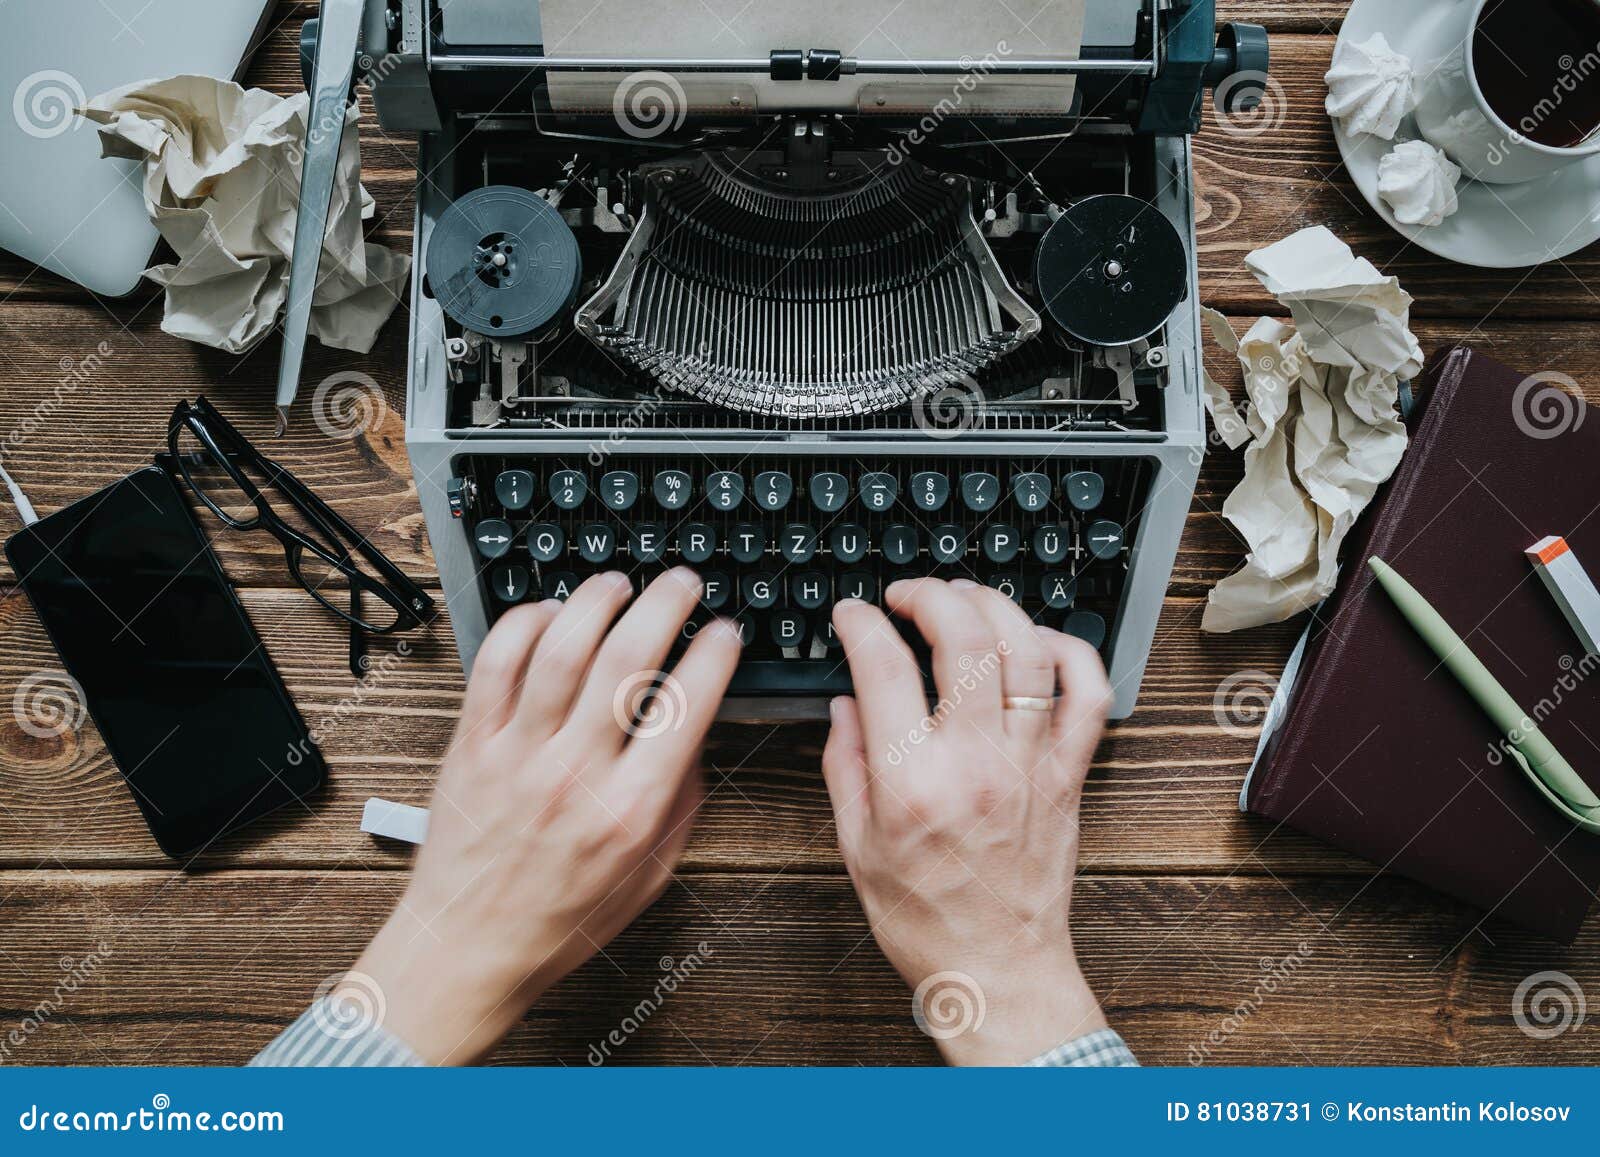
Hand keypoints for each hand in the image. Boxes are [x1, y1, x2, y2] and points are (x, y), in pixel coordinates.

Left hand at [343, 568, 739, 1063]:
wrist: (470, 948)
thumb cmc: (560, 918)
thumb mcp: (650, 874)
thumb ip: (680, 802)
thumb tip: (695, 734)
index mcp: (630, 808)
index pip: (686, 705)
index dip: (714, 654)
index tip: (724, 633)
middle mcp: (574, 773)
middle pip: (626, 659)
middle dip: (664, 604)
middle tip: (680, 583)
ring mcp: (518, 753)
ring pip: (560, 648)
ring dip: (596, 601)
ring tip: (617, 584)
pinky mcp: (471, 744)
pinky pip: (496, 663)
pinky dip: (525, 624)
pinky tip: (549, 614)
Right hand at [823, 578, 1111, 1064]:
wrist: (998, 971)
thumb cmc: (927, 920)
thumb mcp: (856, 846)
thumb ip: (846, 765)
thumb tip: (845, 704)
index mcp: (912, 783)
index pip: (883, 668)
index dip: (860, 624)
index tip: (851, 615)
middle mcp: (976, 765)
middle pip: (964, 641)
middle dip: (929, 596)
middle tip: (907, 595)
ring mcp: (1030, 765)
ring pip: (1028, 654)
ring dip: (995, 608)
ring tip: (965, 599)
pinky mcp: (1068, 775)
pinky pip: (1087, 695)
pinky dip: (1070, 653)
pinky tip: (1037, 643)